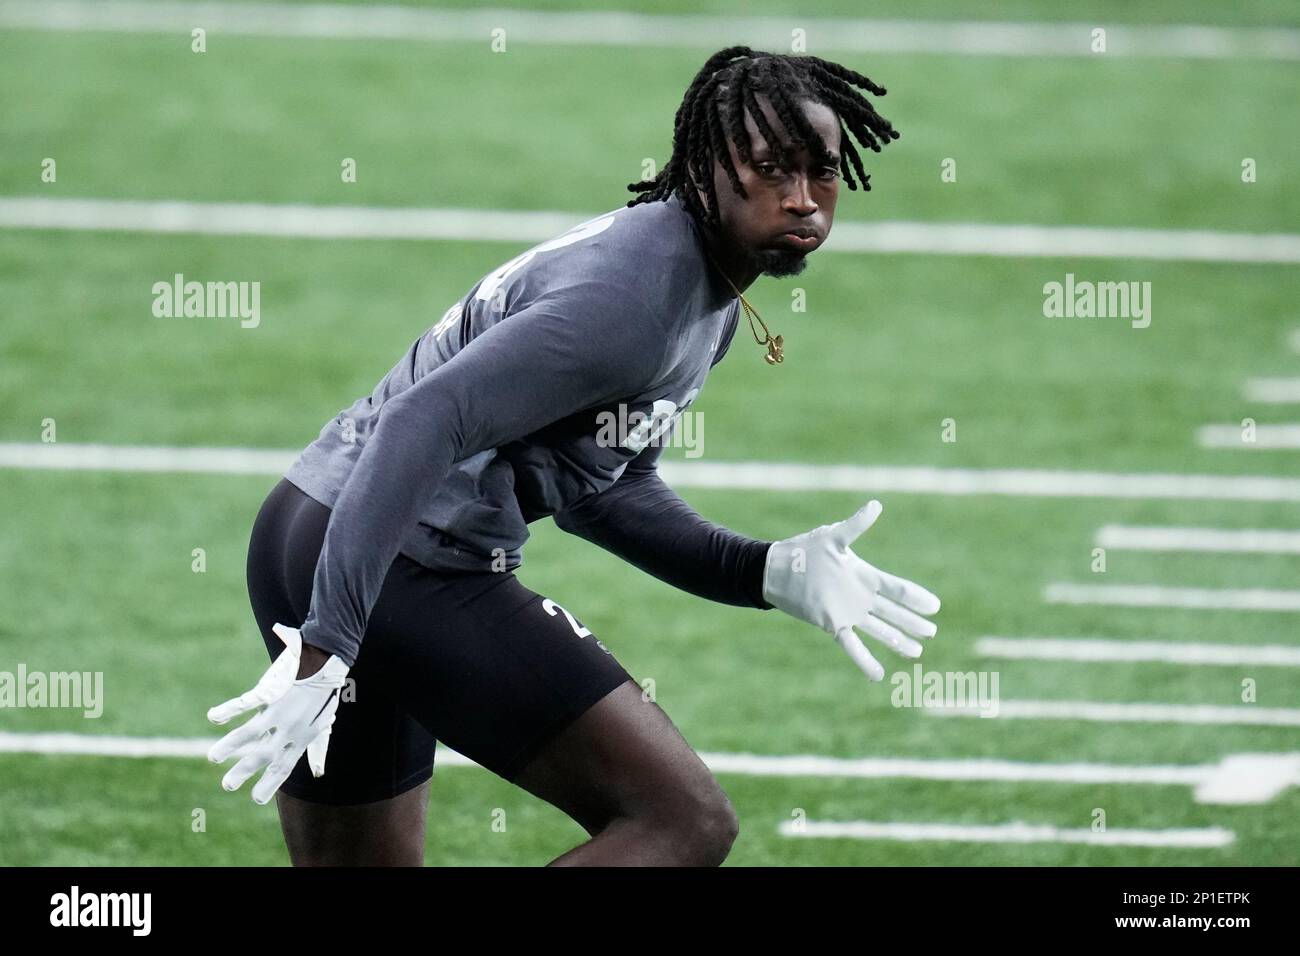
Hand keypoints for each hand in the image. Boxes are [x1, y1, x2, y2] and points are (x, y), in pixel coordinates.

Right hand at [207, 623, 348, 803]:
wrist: (325, 664)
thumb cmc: (323, 696)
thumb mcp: (324, 726)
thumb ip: (318, 749)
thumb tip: (319, 772)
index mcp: (300, 738)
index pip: (284, 766)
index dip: (271, 783)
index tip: (257, 799)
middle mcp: (289, 728)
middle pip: (264, 754)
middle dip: (245, 771)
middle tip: (227, 786)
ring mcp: (279, 710)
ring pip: (251, 732)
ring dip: (231, 745)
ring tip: (213, 757)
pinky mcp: (271, 691)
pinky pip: (247, 702)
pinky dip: (229, 710)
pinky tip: (213, 717)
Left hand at [762, 500, 940, 681]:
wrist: (778, 569)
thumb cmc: (806, 549)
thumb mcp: (833, 536)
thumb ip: (856, 525)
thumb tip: (876, 505)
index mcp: (864, 576)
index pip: (897, 589)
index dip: (916, 597)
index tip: (935, 605)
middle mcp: (860, 597)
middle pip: (893, 613)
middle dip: (913, 622)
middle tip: (933, 631)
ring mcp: (848, 612)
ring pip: (880, 631)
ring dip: (898, 641)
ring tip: (916, 652)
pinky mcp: (833, 624)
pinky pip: (852, 646)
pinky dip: (864, 661)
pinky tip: (877, 676)